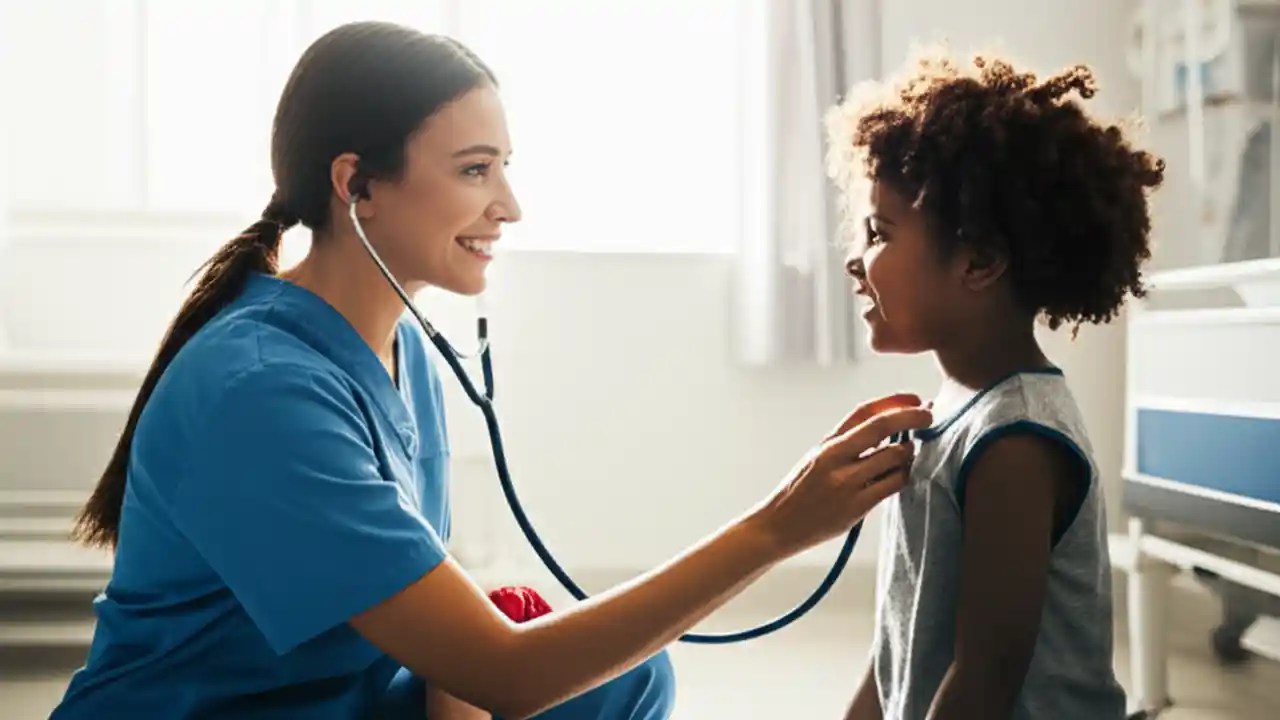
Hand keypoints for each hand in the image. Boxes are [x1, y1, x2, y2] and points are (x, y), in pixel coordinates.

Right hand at [752, 394, 930, 557]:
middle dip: (912, 417)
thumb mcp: (817, 459)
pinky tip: (902, 474)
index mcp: (826, 443)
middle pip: (882, 427)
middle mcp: (835, 458)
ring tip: (909, 453)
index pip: (864, 411)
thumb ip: (847, 444)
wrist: (778, 525)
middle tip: (929, 415)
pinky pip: (894, 484)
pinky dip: (904, 475)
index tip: (915, 399)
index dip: (894, 401)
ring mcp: (846, 483)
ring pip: (894, 457)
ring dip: (909, 452)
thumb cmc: (801, 491)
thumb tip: (888, 427)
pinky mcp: (856, 507)